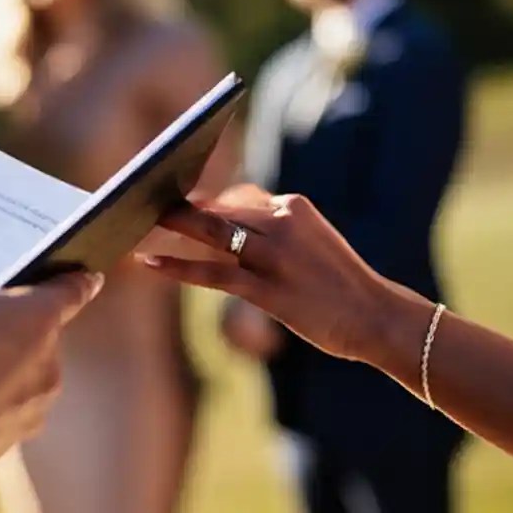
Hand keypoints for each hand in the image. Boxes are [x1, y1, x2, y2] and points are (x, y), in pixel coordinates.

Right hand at [0, 272, 103, 458]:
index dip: (76, 285)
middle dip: (10, 338)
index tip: (88, 280)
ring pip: (20, 383)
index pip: (70, 294)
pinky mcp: (9, 446)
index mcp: (36, 318)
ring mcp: (31, 411)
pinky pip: (0, 416)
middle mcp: (46, 366)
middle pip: (36, 341)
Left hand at [143, 185, 423, 364]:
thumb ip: (273, 231)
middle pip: (218, 207)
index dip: (204, 200)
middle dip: (179, 206)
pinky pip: (210, 272)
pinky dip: (175, 266)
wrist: (377, 317)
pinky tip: (148, 264)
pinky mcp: (266, 289)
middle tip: (144, 203)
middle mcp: (282, 222)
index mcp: (294, 207)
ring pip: (210, 232)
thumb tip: (226, 225)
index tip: (175, 198)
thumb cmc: (340, 284)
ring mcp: (274, 255)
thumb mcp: (311, 243)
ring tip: (136, 224)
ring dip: (171, 226)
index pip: (239, 195)